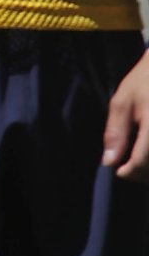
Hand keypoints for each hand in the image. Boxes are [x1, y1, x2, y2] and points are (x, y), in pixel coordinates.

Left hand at [103, 51, 148, 181]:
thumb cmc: (142, 83)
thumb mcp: (121, 102)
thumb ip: (115, 133)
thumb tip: (109, 162)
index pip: (142, 161)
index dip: (129, 172)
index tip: (119, 172)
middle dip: (141, 173)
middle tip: (127, 168)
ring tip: (138, 163)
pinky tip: (147, 154)